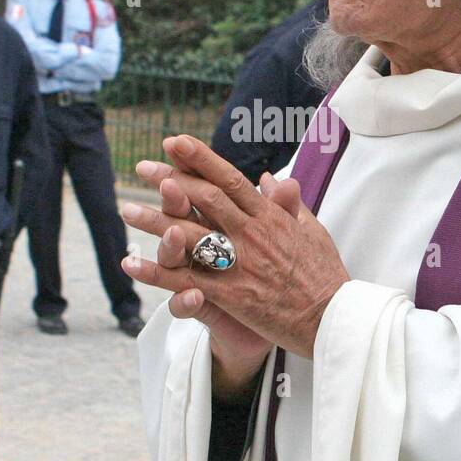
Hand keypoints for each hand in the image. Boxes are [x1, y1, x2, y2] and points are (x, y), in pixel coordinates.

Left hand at [122, 135, 348, 359]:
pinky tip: (131, 262)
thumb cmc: (325, 275)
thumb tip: (269, 179)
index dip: (200, 158)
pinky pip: (185, 281)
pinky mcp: (231, 295)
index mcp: (270, 217)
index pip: (230, 179)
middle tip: (143, 168)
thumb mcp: (313, 230)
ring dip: (155, 222)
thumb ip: (288, 203)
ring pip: (190, 236)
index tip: (175, 142)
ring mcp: (240, 264)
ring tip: (127, 209)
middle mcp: (252, 234)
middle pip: (204, 199)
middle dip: (171, 181)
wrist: (333, 318)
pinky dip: (156, 272)